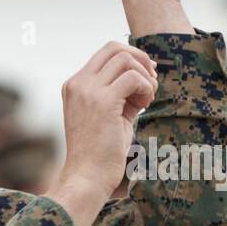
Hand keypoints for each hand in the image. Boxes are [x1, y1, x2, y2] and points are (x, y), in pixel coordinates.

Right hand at [47, 42, 157, 225]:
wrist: (87, 177)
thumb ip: (120, 94)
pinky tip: (145, 106)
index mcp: (75, 85)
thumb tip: (145, 77)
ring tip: (147, 100)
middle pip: (114, 48)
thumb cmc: (100, 154)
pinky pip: (133, 77)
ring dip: (144, 76)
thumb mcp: (108, 116)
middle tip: (152, 82)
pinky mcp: (103, 102)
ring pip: (125, 59)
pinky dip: (146, 88)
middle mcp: (78, 83)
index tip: (146, 77)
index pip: (105, 53)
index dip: (131, 58)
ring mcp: (88, 91)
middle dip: (140, 59)